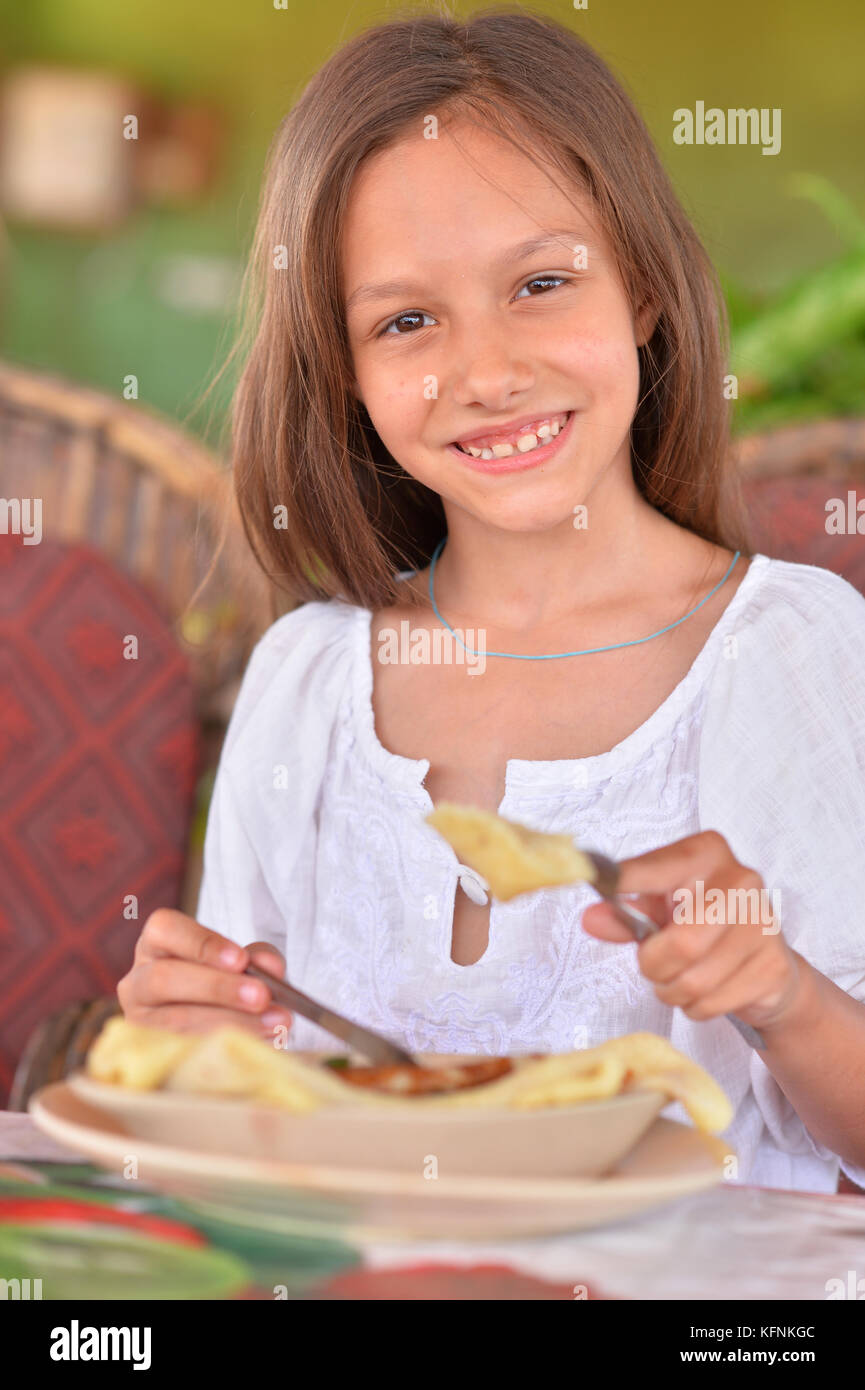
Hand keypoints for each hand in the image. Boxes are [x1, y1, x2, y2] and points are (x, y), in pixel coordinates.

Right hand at [117, 909, 293, 1037]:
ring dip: (230, 1023)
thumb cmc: (222, 983)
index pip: (165, 930)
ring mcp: (138, 1022)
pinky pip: (182, 1053)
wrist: (211, 1026)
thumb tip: (269, 966)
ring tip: (272, 1023)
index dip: (202, 944)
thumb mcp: (241, 963)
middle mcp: (136, 982)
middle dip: (217, 988)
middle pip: (164, 978)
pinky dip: (223, 1048)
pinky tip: (256, 1043)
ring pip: (174, 1022)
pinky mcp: (149, 1055)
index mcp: (155, 945)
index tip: (241, 960)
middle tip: (261, 996)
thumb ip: (257, 958)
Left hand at [581, 830, 804, 1032]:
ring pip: (693, 981)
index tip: (596, 881)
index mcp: (706, 852)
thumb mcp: (658, 911)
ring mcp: (764, 923)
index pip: (654, 867)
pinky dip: (695, 1007)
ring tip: (679, 977)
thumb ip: (624, 915)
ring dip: (671, 990)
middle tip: (654, 964)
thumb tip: (591, 919)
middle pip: (681, 943)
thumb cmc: (704, 925)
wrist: (765, 961)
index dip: (623, 881)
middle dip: (654, 965)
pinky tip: (706, 990)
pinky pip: (712, 1003)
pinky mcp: (774, 966)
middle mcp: (741, 880)